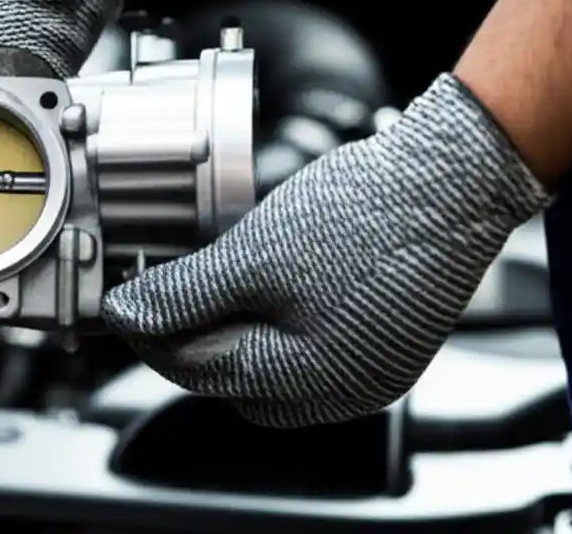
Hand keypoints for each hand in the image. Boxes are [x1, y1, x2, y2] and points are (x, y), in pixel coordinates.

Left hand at [101, 74, 549, 426]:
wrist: (451, 180)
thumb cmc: (364, 214)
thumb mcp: (253, 254)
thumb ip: (185, 295)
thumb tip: (127, 317)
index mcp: (306, 378)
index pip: (198, 371)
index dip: (150, 337)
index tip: (120, 308)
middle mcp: (341, 392)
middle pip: (233, 381)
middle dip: (188, 341)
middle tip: (154, 296)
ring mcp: (368, 375)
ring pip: (271, 374)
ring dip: (231, 339)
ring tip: (203, 292)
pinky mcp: (385, 349)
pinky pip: (311, 358)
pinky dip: (274, 334)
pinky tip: (261, 296)